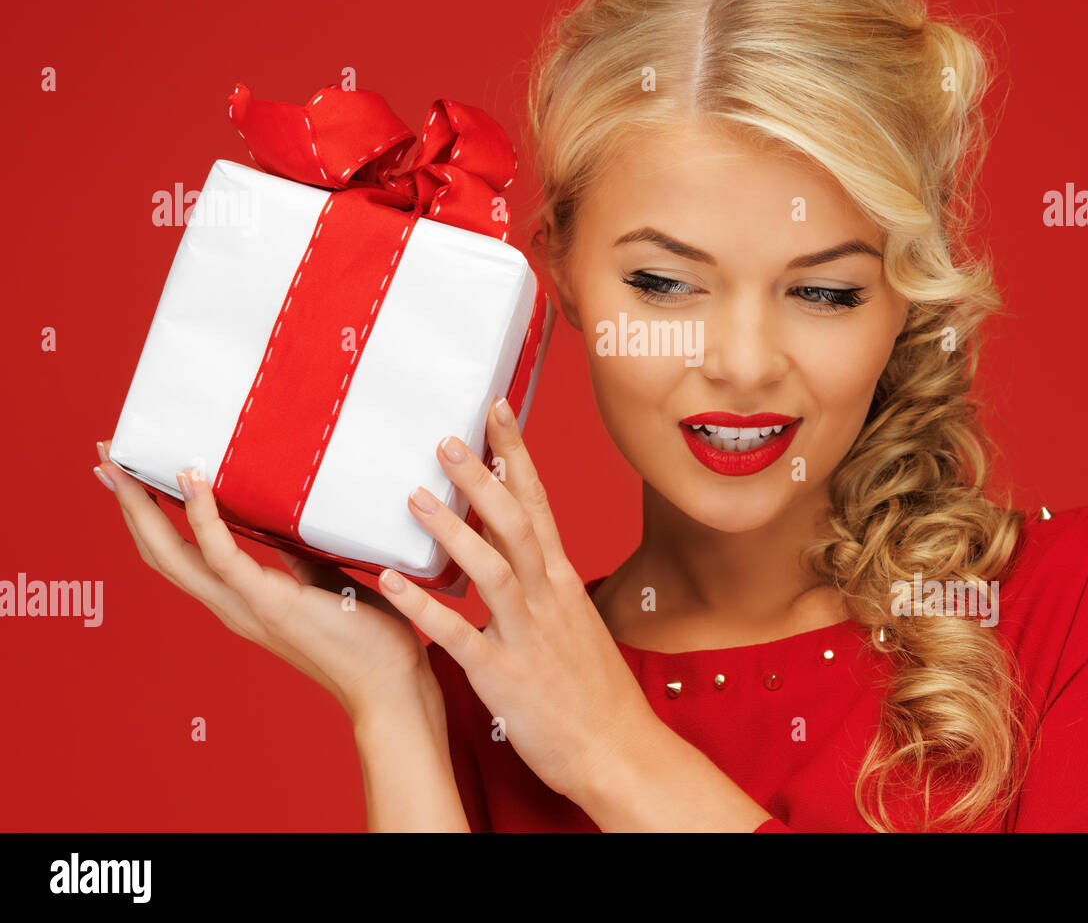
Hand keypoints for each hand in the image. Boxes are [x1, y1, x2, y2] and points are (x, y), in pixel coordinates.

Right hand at [94, 440, 443, 725]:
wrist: (392, 684)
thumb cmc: (368, 636)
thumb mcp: (325, 582)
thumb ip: (299, 558)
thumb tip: (287, 525)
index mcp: (243, 600)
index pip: (180, 557)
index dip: (150, 519)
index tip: (129, 477)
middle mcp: (233, 606)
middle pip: (160, 554)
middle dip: (129, 507)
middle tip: (106, 459)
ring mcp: (247, 607)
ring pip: (175, 556)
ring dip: (145, 508)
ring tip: (124, 466)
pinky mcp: (271, 603)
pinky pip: (223, 556)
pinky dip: (203, 516)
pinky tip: (191, 481)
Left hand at [374, 397, 657, 802]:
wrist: (619, 751)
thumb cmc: (593, 690)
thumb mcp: (574, 622)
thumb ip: (542, 584)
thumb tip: (515, 551)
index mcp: (562, 582)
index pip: (539, 503)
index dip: (517, 454)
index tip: (496, 411)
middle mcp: (548, 599)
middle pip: (517, 524)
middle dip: (483, 478)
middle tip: (446, 439)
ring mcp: (527, 636)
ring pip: (492, 571)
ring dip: (454, 532)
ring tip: (415, 497)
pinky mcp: (505, 677)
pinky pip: (461, 636)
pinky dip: (426, 608)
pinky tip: (392, 584)